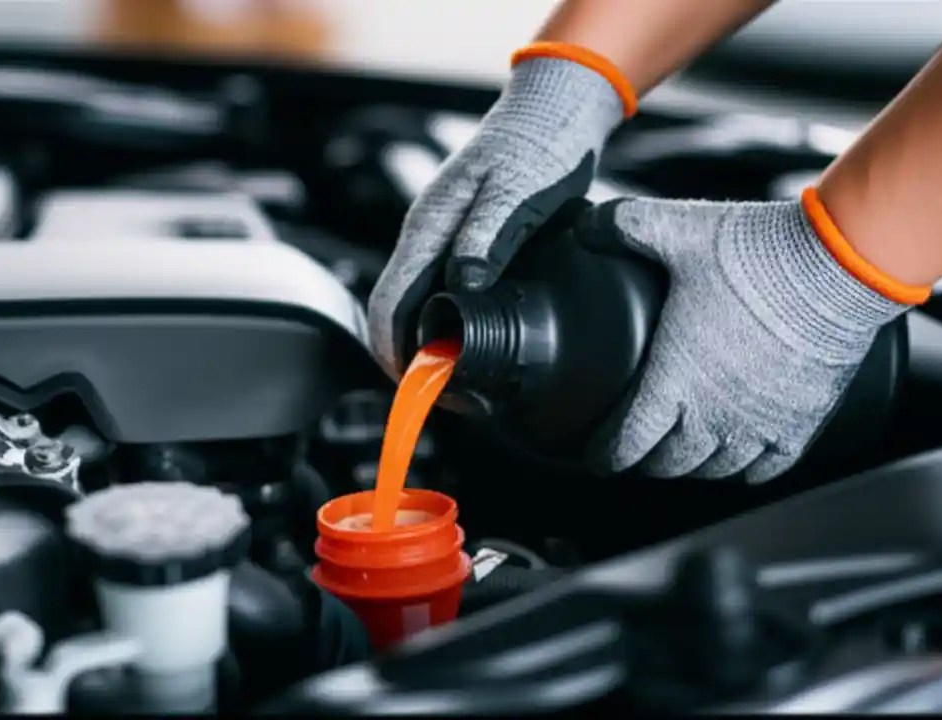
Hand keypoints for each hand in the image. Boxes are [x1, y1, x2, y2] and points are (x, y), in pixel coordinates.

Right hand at [367, 49, 629, 377]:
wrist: (555, 107)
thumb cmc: (539, 142)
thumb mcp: (517, 194)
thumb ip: (486, 240)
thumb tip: (462, 287)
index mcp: (427, 227)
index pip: (386, 306)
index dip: (397, 357)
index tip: (425, 393)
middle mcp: (424, 236)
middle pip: (395, 316)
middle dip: (414, 366)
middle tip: (457, 401)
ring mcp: (440, 239)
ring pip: (415, 309)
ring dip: (432, 351)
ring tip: (470, 385)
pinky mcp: (460, 242)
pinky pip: (438, 295)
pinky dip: (449, 329)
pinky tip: (477, 345)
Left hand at [573, 193, 914, 482]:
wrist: (840, 266)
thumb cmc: (758, 253)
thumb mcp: (676, 231)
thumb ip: (621, 226)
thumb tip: (582, 226)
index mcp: (673, 380)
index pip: (626, 441)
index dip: (604, 454)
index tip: (593, 455)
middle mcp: (712, 415)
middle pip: (669, 462)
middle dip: (645, 461)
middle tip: (634, 452)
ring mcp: (759, 425)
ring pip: (714, 469)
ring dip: (693, 466)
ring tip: (680, 455)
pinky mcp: (802, 423)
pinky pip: (766, 468)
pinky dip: (746, 470)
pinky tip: (737, 462)